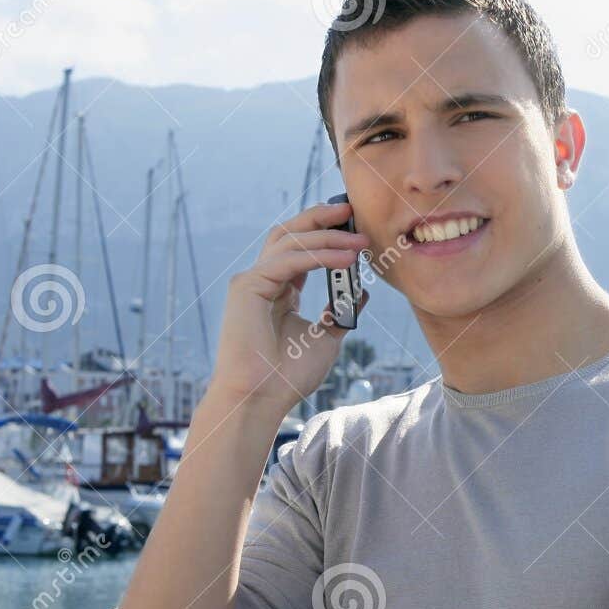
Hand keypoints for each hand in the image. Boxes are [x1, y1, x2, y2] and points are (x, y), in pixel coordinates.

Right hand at [207, 199, 371, 414]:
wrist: (261, 399)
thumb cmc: (287, 375)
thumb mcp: (325, 338)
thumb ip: (339, 313)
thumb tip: (361, 293)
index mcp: (278, 289)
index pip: (301, 248)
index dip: (326, 232)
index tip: (355, 226)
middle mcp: (262, 280)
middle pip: (290, 234)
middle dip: (321, 218)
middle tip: (352, 209)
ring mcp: (252, 282)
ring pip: (290, 242)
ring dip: (327, 237)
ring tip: (359, 241)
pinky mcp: (247, 287)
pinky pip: (288, 262)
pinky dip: (318, 256)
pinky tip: (345, 258)